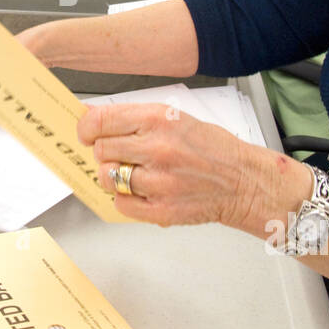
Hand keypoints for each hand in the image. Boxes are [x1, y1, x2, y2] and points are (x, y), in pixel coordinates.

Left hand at [79, 103, 266, 228]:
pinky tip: (142, 190)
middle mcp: (157, 149)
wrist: (243, 181)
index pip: (100, 122)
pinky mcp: (161, 210)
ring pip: (108, 178)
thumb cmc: (212, 148)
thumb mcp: (175, 118)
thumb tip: (94, 118)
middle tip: (120, 154)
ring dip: (114, 176)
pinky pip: (121, 203)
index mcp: (159, 120)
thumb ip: (134, 118)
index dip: (86, 129)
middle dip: (105, 152)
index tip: (86, 134)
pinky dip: (126, 198)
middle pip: (101, 150)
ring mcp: (159, 181)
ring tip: (133, 172)